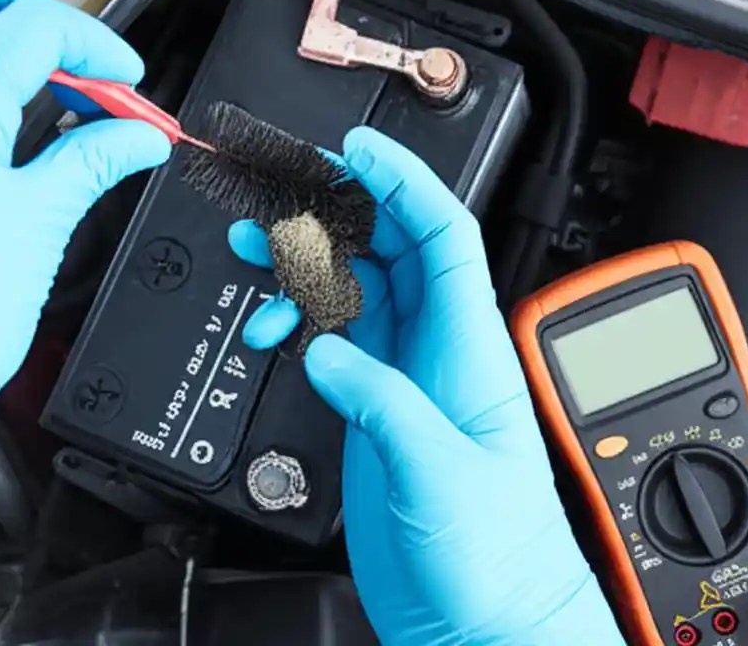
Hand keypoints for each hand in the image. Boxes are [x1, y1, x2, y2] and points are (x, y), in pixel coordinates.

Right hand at [229, 128, 622, 643]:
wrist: (483, 619)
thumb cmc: (495, 554)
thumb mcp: (440, 472)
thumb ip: (382, 401)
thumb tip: (329, 349)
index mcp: (469, 351)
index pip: (442, 236)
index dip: (402, 182)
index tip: (356, 148)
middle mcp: (438, 355)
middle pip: (389, 249)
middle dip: (334, 209)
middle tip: (279, 191)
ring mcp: (404, 382)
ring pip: (354, 291)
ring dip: (305, 263)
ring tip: (252, 247)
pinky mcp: (374, 414)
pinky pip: (333, 341)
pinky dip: (298, 322)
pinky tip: (276, 329)